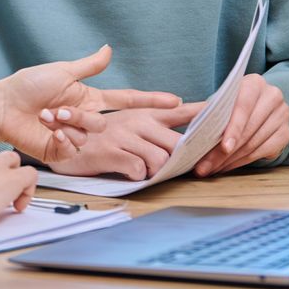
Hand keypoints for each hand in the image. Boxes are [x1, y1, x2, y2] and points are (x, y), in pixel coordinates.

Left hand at [0, 45, 184, 165]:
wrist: (3, 105)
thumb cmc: (28, 85)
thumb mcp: (62, 71)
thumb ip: (89, 66)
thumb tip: (109, 49)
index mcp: (89, 99)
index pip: (127, 100)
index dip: (150, 101)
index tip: (175, 100)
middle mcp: (84, 118)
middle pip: (102, 123)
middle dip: (81, 116)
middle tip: (57, 109)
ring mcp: (73, 136)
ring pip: (88, 136)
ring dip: (66, 125)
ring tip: (45, 117)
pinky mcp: (60, 151)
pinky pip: (74, 149)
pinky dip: (62, 139)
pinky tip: (49, 131)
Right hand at [41, 101, 206, 178]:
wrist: (60, 139)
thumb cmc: (98, 137)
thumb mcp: (127, 125)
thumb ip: (153, 129)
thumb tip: (181, 142)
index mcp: (145, 113)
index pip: (184, 111)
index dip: (208, 115)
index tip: (228, 119)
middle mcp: (137, 121)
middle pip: (177, 143)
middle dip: (184, 160)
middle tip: (189, 169)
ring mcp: (125, 136)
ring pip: (160, 158)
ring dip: (158, 171)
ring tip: (149, 172)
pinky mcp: (112, 152)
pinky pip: (138, 169)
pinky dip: (139, 177)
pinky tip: (132, 175)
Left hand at [194, 74, 288, 175]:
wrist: (259, 106)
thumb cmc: (232, 103)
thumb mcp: (220, 101)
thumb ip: (207, 110)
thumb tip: (185, 123)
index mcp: (254, 83)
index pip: (243, 106)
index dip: (234, 128)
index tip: (224, 148)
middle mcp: (272, 96)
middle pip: (248, 129)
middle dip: (223, 152)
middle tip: (204, 167)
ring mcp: (282, 115)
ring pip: (254, 144)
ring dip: (230, 160)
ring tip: (211, 169)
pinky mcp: (285, 133)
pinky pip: (262, 152)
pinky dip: (242, 162)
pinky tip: (227, 167)